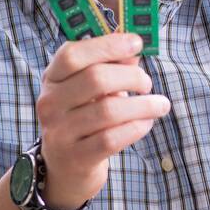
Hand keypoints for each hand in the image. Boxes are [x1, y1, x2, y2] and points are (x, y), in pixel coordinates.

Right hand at [35, 32, 170, 209]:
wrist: (65, 166)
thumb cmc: (83, 117)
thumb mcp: (90, 90)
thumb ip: (110, 67)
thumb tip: (134, 49)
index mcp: (52, 79)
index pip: (72, 54)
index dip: (107, 45)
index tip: (137, 42)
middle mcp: (50, 103)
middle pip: (95, 79)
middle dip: (131, 77)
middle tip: (147, 83)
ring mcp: (60, 132)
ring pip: (108, 110)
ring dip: (142, 105)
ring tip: (159, 105)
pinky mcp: (76, 157)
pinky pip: (112, 138)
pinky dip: (136, 128)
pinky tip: (146, 123)